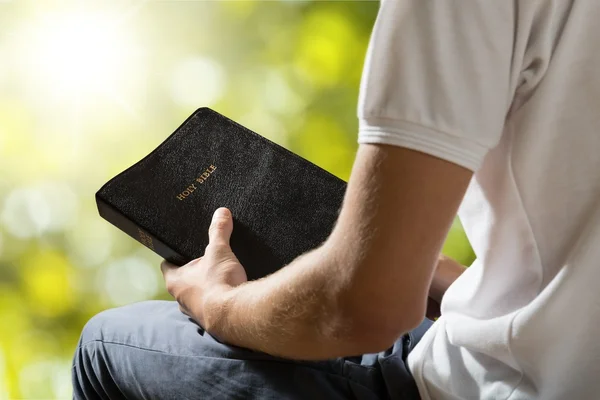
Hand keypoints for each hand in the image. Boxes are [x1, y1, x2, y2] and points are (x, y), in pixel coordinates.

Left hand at [161, 207, 246, 327]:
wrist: (237, 315)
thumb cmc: (219, 283)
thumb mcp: (219, 250)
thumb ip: (219, 231)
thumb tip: (221, 212)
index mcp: (175, 281)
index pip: (167, 265)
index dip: (174, 256)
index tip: (181, 250)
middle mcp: (181, 300)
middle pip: (183, 281)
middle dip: (195, 273)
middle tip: (207, 261)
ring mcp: (196, 313)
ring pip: (197, 297)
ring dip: (207, 289)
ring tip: (221, 277)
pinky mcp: (212, 321)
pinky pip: (212, 308)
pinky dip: (219, 300)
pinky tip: (230, 293)